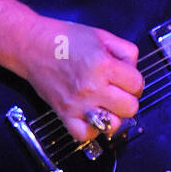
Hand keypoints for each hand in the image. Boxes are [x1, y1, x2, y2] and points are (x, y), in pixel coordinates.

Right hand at [19, 14, 142, 143]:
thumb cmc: (65, 39)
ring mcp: (78, 104)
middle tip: (117, 91)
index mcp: (104, 65)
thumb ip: (126, 52)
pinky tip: (91, 116)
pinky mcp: (64, 114)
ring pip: (112, 125)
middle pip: (130, 107)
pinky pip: (85, 135)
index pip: (137, 84)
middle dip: (128, 98)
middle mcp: (92, 87)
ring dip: (113, 116)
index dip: (135, 80)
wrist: (33, 46)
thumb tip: (134, 71)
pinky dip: (91, 130)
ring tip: (105, 104)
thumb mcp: (102, 36)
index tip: (126, 78)